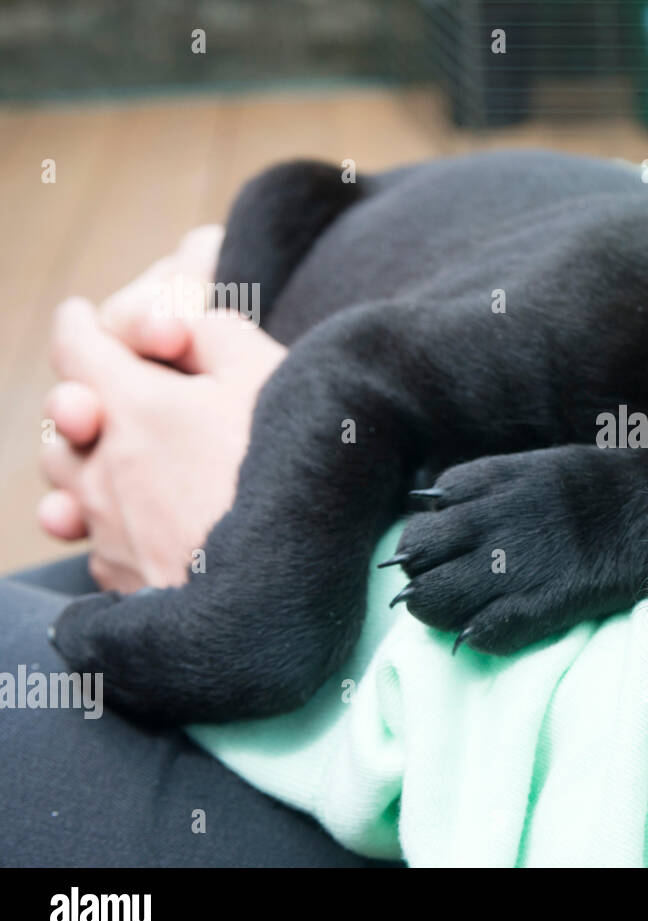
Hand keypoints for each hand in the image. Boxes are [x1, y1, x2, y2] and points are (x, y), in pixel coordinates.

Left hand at [38, 226, 286, 590]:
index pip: (77, 347)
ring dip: (87, 465)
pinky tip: (152, 527)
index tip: (80, 315)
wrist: (289, 583)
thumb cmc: (286, 472)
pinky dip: (114, 526)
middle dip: (81, 400)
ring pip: (68, 487)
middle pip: (63, 422)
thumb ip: (216, 333)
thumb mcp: (268, 375)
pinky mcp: (125, 581)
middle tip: (107, 396)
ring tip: (122, 463)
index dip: (79, 324)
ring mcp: (109, 530)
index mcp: (133, 405)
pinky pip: (99, 544)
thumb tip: (186, 327)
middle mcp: (103, 467)